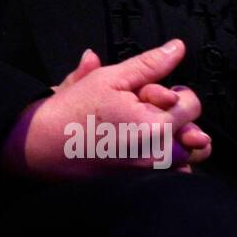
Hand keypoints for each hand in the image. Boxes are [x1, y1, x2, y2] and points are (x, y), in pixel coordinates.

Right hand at [55, 47, 212, 171]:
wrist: (40, 146)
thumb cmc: (72, 110)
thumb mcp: (110, 78)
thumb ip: (150, 64)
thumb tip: (179, 48)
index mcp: (157, 125)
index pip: (192, 103)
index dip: (170, 92)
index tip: (145, 94)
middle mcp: (160, 156)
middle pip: (197, 134)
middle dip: (176, 119)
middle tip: (141, 113)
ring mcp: (151, 176)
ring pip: (187, 158)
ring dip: (174, 144)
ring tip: (140, 135)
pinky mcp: (141, 189)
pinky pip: (170, 177)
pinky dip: (163, 165)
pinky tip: (136, 153)